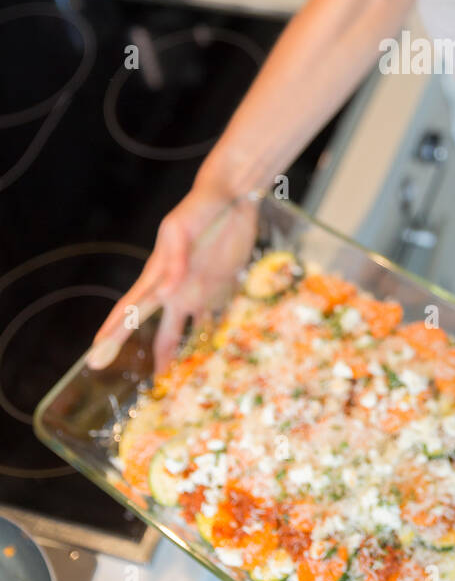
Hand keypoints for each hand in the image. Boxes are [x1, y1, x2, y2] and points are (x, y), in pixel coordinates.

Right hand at [86, 183, 258, 375]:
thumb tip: (166, 288)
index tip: (96, 351)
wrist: (233, 198)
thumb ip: (174, 257)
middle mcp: (174, 288)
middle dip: (136, 350)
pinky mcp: (221, 289)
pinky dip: (211, 340)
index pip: (131, 306)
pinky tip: (211, 360)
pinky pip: (214, 319)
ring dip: (177, 355)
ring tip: (170, 382)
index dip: (113, 329)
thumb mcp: (182, 227)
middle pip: (152, 325)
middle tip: (122, 380)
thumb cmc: (200, 207)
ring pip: (183, 330)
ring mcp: (197, 291)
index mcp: (159, 274)